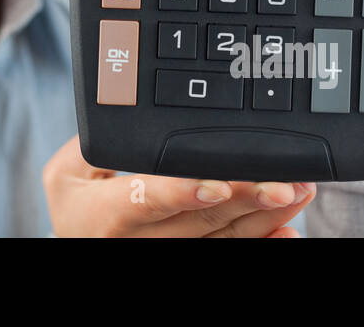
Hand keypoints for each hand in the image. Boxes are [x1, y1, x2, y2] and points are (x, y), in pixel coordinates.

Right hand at [43, 135, 315, 236]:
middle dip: (246, 197)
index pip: (147, 198)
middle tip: (286, 182)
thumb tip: (132, 107)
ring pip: (222, 237)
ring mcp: (166, 253)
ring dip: (264, 215)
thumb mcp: (65, 170)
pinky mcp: (185, 256)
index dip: (185, 190)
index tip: (219, 183)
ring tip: (298, 190)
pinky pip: (228, 252)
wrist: (78, 242)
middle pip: (200, 219)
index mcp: (106, 214)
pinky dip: (261, 241)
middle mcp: (139, 241)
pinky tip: (287, 229)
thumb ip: (99, 141)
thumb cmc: (74, 201)